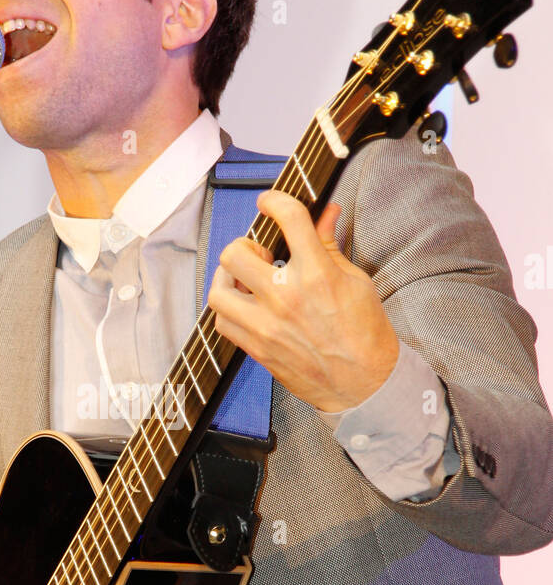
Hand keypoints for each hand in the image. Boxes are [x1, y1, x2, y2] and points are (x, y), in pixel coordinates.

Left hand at [207, 193, 398, 412]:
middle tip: (259, 254)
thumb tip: (326, 213)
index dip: (274, 201)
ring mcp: (267, 325)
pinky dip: (228, 309)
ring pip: (220, 289)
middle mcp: (286, 297)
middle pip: (235, 254)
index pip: (288, 218)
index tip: (269, 202)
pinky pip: (222, 322)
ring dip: (227, 279)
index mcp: (317, 273)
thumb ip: (331, 245)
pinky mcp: (258, 348)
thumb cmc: (365, 333)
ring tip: (244, 280)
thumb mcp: (356, 280)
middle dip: (244, 246)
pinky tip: (244, 306)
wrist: (364, 383)